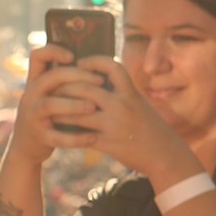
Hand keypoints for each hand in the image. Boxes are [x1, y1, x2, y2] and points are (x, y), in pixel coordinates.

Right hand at [5, 45, 97, 168]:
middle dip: (78, 76)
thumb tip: (93, 63)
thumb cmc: (46, 116)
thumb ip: (61, 82)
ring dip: (74, 105)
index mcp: (35, 82)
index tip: (73, 56)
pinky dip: (76, 138)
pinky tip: (93, 137)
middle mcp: (31, 95)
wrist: (25, 148)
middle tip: (100, 81)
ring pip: (51, 105)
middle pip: (51, 77)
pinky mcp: (39, 136)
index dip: (54, 51)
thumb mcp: (46, 95)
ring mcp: (33, 116)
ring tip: (94, 107)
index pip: (37, 56)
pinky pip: (58, 136)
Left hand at [63, 56, 199, 187]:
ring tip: (50, 107)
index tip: (80, 61)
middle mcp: (123, 106)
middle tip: (54, 87)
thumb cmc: (150, 125)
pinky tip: (59, 128)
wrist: (164, 154)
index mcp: (131, 93)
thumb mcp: (138, 103)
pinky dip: (68, 132)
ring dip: (61, 110)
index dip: (94, 61)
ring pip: (79, 114)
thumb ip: (120, 91)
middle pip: (86, 89)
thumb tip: (96, 77)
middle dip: (66, 87)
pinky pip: (81, 136)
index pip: (112, 67)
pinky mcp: (108, 144)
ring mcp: (114, 126)